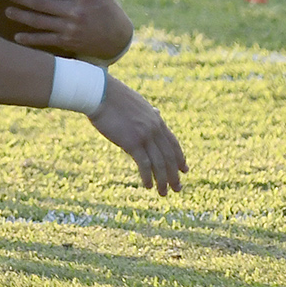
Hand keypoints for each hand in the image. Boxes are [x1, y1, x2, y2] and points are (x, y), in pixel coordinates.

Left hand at [5, 0, 133, 62]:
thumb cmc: (107, 7)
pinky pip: (44, 40)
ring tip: (8, 11)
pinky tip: (17, 37)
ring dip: (21, 16)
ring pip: (39, 22)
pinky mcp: (66, 41)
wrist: (117, 38)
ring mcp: (69, 28)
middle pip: (42, 2)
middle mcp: (74, 11)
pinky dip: (30, 40)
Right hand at [88, 77, 185, 194]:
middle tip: (178, 188)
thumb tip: (157, 113)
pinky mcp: (132, 142)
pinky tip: (147, 186)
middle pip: (169, 156)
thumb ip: (149, 113)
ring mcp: (145, 135)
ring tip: (163, 193)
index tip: (185, 170)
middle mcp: (155, 128)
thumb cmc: (114, 98)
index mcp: (156, 120)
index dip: (180, 158)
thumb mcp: (137, 104)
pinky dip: (148, 177)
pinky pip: (144, 164)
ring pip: (159, 163)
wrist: (101, 93)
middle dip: (174, 174)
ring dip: (163, 180)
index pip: (173, 143)